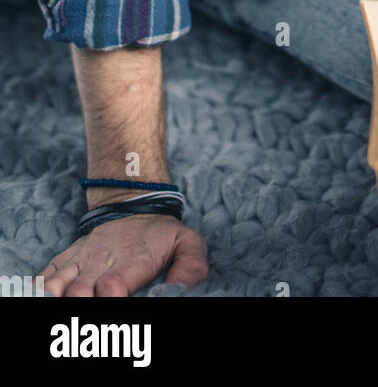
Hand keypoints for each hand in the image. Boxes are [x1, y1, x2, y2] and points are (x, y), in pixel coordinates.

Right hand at [38, 214, 208, 297]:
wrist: (134, 203)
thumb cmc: (161, 234)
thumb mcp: (188, 242)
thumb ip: (191, 266)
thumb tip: (180, 290)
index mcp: (132, 259)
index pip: (113, 285)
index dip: (109, 301)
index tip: (113, 305)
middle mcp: (101, 259)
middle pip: (79, 292)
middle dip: (81, 307)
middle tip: (89, 318)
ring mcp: (81, 258)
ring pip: (55, 285)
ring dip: (58, 299)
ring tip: (67, 307)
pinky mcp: (66, 257)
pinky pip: (44, 276)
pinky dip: (41, 290)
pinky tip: (50, 298)